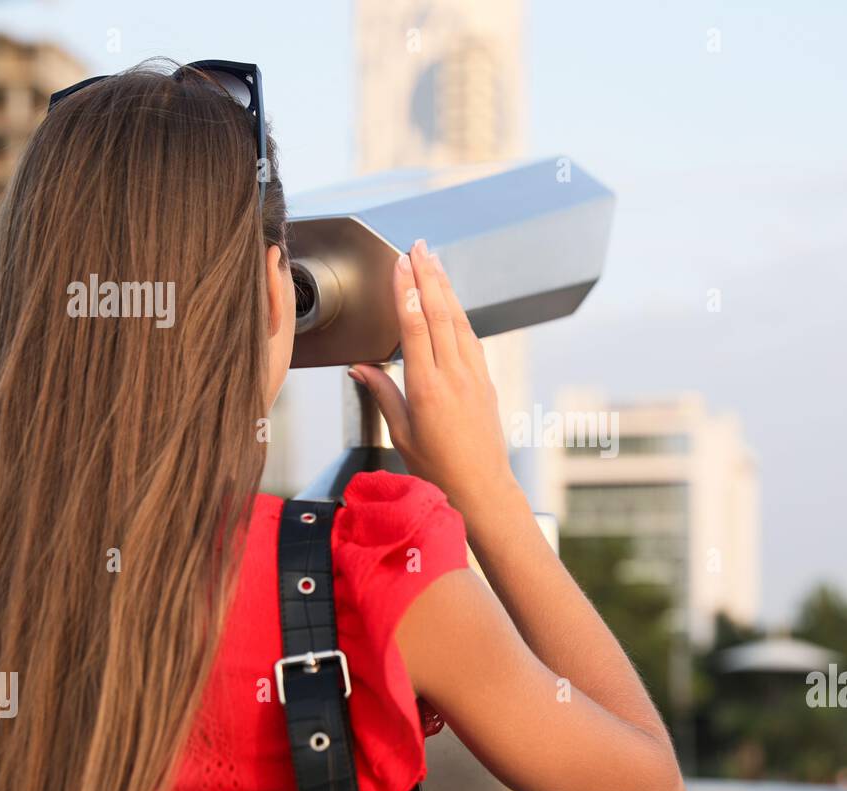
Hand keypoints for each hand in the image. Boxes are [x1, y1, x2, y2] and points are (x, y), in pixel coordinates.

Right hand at [348, 240, 517, 517]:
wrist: (482, 487)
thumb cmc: (439, 468)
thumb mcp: (401, 434)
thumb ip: (383, 394)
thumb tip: (361, 369)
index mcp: (427, 388)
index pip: (415, 327)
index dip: (407, 292)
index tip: (400, 265)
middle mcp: (454, 376)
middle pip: (439, 314)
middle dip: (428, 276)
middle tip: (417, 247)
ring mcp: (474, 376)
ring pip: (458, 320)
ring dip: (445, 287)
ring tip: (434, 261)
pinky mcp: (485, 381)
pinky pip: (470, 338)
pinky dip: (459, 313)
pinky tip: (451, 301)